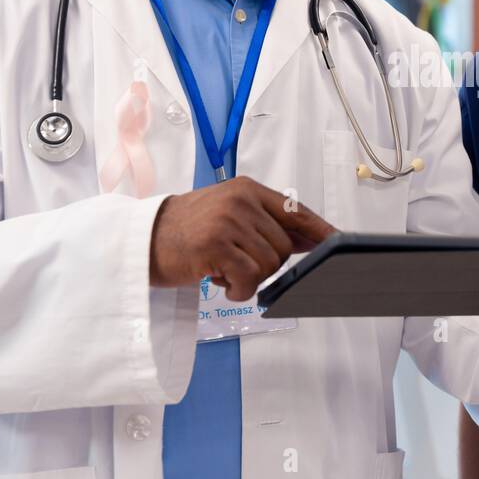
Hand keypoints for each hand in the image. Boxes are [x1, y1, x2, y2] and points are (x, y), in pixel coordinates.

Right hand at [149, 176, 334, 299]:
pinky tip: (219, 282)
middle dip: (265, 266)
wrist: (141, 239)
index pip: (295, 211)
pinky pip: (249, 280)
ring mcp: (228, 221)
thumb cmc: (185, 230)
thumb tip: (308, 240)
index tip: (337, 242)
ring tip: (222, 270)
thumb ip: (264, 223)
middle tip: (236, 264)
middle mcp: (240, 200)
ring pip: (268, 266)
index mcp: (247, 189)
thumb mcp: (227, 214)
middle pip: (284, 247)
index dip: (319, 230)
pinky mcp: (215, 246)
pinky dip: (238, 290)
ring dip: (248, 279)